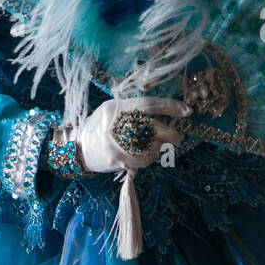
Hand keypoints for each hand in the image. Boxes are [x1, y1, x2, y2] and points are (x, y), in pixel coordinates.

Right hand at [75, 96, 190, 173]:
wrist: (78, 147)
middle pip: (153, 127)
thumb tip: (163, 113)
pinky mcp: (118, 160)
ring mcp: (118, 143)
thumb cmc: (100, 126)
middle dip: (171, 133)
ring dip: (160, 147)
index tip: (187, 111)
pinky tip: (145, 155)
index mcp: (119, 107)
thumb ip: (133, 109)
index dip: (170, 107)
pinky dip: (149, 158)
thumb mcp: (112, 110)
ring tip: (158, 146)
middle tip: (178, 137)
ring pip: (151, 146)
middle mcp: (118, 123)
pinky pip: (143, 160)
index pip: (149, 104)